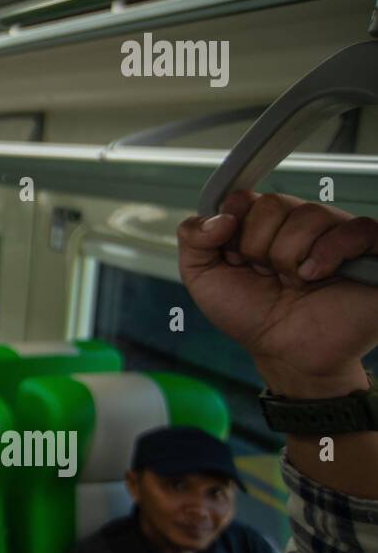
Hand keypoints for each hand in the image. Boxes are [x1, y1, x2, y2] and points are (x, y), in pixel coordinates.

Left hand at [176, 191, 376, 398]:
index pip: (244, 198)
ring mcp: (334, 235)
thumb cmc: (251, 316)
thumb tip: (220, 215)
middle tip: (268, 275)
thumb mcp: (202, 277)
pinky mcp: (369, 252)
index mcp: (262, 224)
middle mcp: (299, 224)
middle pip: (274, 204)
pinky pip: (357, 228)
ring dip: (290, 257)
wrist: (285, 355)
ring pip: (310, 214)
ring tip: (294, 282)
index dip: (234, 229)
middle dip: (259, 248)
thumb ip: (192, 237)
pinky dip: (329, 252)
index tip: (236, 258)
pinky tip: (316, 275)